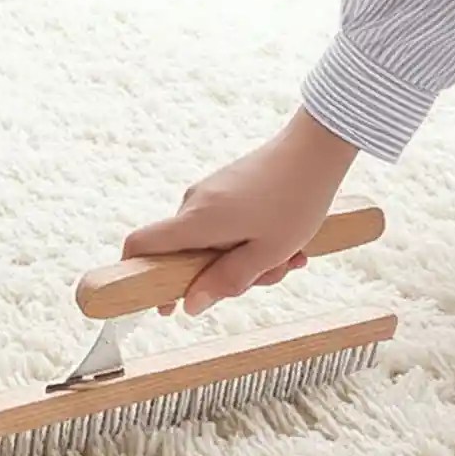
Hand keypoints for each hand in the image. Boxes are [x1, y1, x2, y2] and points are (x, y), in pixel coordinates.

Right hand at [122, 107, 359, 315]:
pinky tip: (287, 240)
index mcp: (196, 221)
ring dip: (246, 257)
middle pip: (186, 253)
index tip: (162, 300)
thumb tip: (190, 306)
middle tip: (268, 276)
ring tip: (289, 256)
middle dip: (223, 274)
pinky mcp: (224, 187)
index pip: (140, 244)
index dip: (139, 274)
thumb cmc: (295, 200)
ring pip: (212, 242)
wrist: (315, 149)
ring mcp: (208, 193)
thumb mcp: (267, 253)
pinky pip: (225, 224)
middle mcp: (193, 203)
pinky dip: (250, 239)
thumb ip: (226, 281)